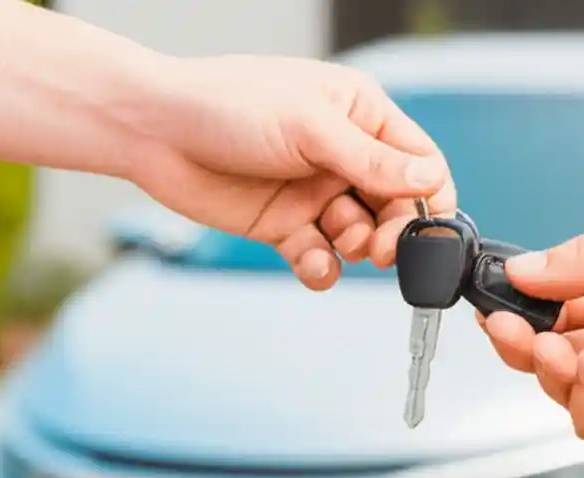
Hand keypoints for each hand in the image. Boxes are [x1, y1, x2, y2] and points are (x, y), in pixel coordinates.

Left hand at [127, 55, 455, 289]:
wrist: (152, 130)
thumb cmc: (227, 104)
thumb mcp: (311, 127)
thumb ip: (373, 162)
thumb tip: (431, 182)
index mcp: (361, 115)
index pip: (419, 162)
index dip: (427, 198)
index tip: (425, 230)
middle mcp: (344, 154)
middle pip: (395, 207)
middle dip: (393, 232)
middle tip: (379, 250)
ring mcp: (314, 191)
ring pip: (360, 235)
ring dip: (356, 247)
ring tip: (334, 241)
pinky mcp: (285, 224)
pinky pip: (320, 256)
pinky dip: (321, 267)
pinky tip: (311, 264)